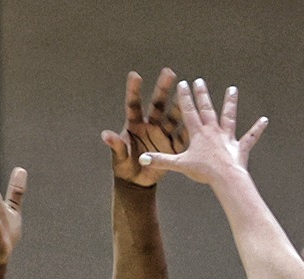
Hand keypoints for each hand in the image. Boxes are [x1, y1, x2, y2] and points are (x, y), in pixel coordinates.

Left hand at [103, 69, 187, 186]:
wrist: (136, 181)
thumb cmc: (124, 166)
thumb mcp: (118, 158)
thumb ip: (116, 145)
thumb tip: (106, 135)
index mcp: (134, 124)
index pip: (134, 104)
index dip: (134, 90)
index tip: (135, 75)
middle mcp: (150, 125)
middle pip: (157, 104)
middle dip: (163, 89)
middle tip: (169, 72)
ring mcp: (163, 134)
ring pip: (173, 117)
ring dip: (179, 106)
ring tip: (186, 92)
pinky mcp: (173, 146)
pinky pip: (182, 137)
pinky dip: (189, 129)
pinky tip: (197, 119)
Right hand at [136, 78, 267, 186]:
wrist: (225, 178)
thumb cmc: (203, 172)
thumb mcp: (179, 165)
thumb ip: (161, 161)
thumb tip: (142, 159)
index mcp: (198, 133)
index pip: (189, 111)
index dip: (185, 97)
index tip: (183, 83)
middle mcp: (213, 131)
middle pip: (207, 109)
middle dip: (202, 95)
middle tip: (200, 81)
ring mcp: (227, 138)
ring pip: (229, 117)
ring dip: (230, 103)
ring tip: (232, 89)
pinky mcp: (239, 148)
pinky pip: (250, 137)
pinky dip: (257, 129)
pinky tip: (264, 120)